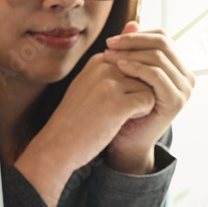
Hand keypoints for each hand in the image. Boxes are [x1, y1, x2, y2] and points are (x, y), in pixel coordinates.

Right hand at [14, 43, 161, 206]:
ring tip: (120, 115)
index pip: (134, 64)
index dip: (132, 83)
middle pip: (143, 73)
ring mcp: (109, 85)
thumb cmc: (76, 119)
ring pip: (149, 86)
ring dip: (142, 102)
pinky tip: (124, 121)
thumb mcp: (88, 86)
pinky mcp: (117, 103)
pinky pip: (149, 100)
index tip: (113, 99)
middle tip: (120, 109)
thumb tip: (139, 67)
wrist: (58, 145)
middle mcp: (104, 68)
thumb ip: (110, 74)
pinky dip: (143, 112)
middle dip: (139, 91)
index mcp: (98, 61)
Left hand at [102, 21, 195, 173]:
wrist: (126, 140)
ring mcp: (184, 89)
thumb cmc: (126, 106)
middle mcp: (186, 77)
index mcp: (178, 67)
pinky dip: (137, 67)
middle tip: (109, 45)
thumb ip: (133, 49)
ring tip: (109, 56)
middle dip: (133, 41)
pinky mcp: (176, 101)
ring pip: (159, 57)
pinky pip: (156, 75)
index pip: (162, 38)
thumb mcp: (129, 72)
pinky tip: (120, 67)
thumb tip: (131, 22)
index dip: (137, 35)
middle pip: (162, 44)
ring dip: (131, 53)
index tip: (112, 40)